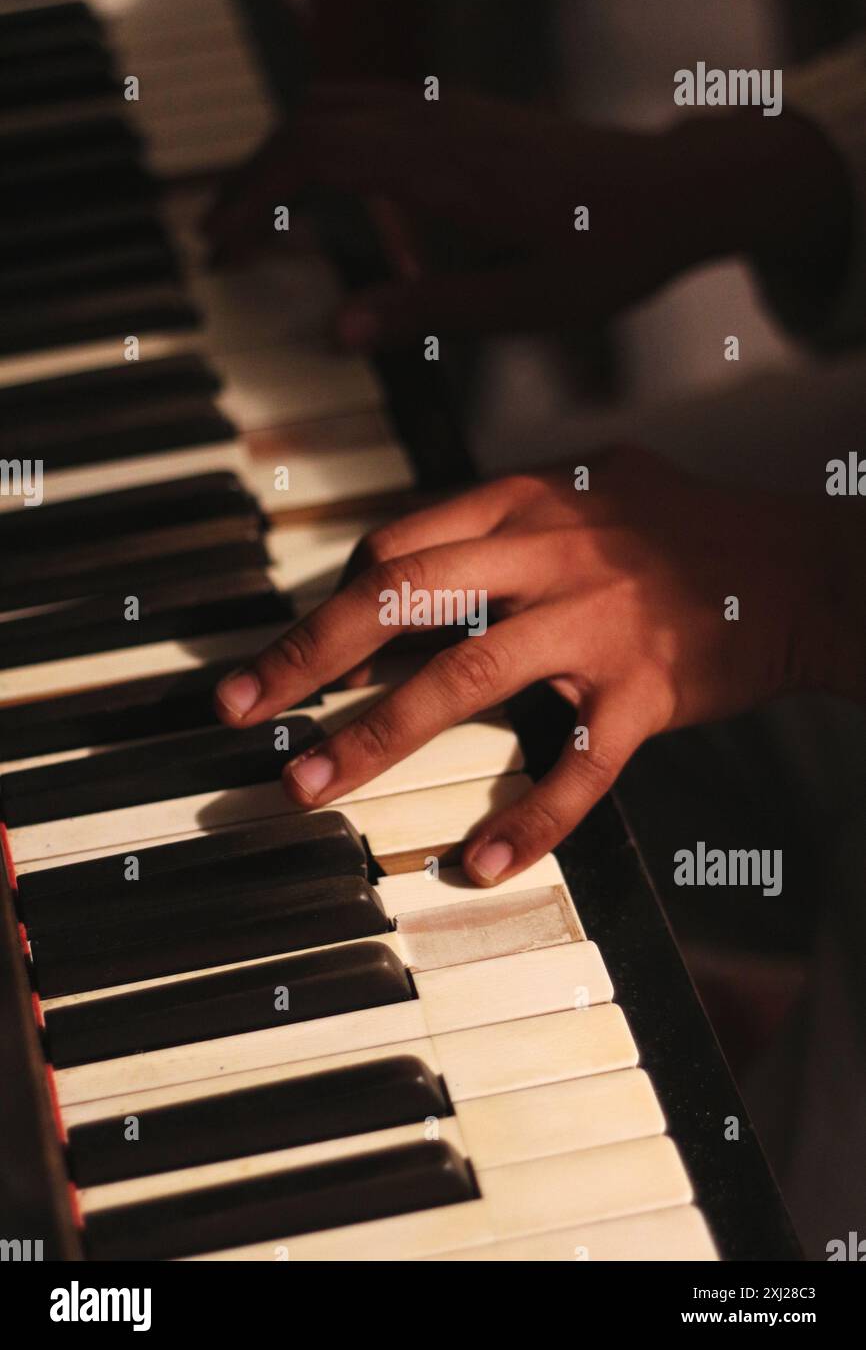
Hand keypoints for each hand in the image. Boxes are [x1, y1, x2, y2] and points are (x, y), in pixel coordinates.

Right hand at [204, 85, 708, 345]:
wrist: (679, 192)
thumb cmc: (613, 250)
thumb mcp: (526, 303)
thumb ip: (429, 311)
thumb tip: (338, 329)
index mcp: (444, 164)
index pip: (315, 154)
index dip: (256, 197)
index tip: (221, 247)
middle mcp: (440, 121)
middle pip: (310, 120)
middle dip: (253, 178)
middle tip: (220, 241)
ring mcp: (452, 110)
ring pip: (337, 105)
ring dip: (286, 156)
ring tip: (258, 220)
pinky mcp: (466, 116)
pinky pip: (372, 110)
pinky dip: (327, 145)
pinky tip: (328, 198)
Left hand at [214, 446, 861, 883]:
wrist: (800, 567)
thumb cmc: (688, 530)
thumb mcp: (590, 487)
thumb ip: (506, 512)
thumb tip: (414, 550)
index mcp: (528, 499)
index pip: (398, 544)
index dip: (331, 601)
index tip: (295, 652)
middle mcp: (550, 552)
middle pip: (400, 598)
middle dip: (306, 656)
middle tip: (240, 709)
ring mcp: (596, 624)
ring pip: (463, 679)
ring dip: (373, 737)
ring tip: (308, 787)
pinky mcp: (644, 693)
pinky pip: (577, 768)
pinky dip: (529, 820)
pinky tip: (481, 863)